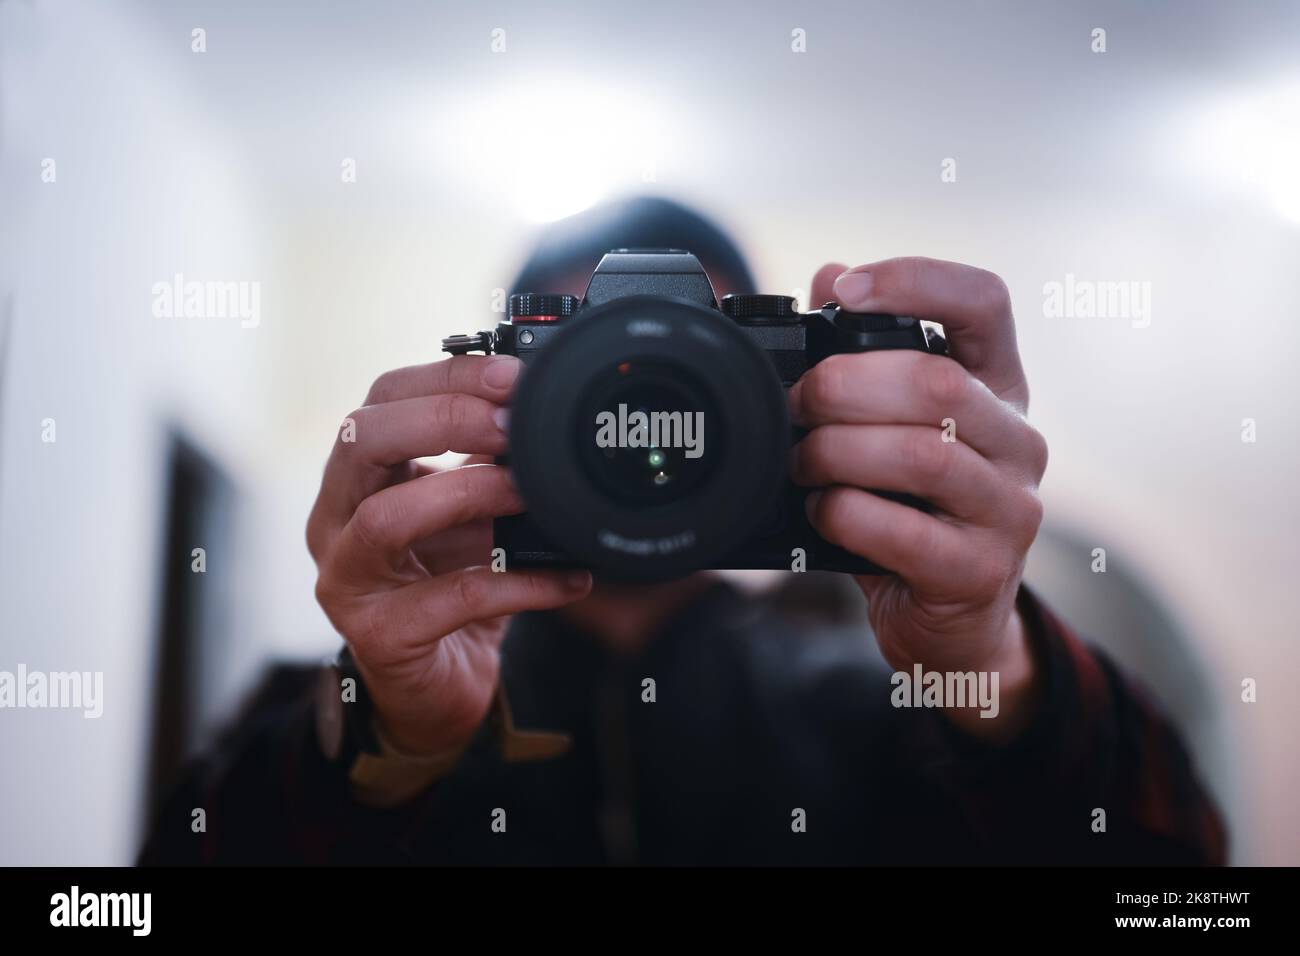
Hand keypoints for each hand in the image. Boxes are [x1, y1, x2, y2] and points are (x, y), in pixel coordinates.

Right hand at [307, 355, 592, 756]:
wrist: (437, 688)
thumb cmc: (451, 590)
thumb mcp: (470, 516)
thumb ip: (487, 465)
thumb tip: (542, 413)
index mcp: (357, 478)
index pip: (382, 400)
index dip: (445, 378)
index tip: (512, 378)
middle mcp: (335, 520)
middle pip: (362, 440)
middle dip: (443, 418)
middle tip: (511, 427)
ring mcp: (347, 580)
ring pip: (385, 518)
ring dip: (467, 493)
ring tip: (528, 493)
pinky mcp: (378, 636)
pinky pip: (449, 600)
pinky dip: (517, 583)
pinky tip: (567, 579)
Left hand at [789, 258, 1047, 739]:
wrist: (950, 621)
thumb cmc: (912, 510)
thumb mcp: (891, 427)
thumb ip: (864, 354)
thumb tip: (828, 272)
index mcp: (997, 387)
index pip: (985, 302)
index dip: (916, 280)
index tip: (843, 292)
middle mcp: (1018, 439)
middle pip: (936, 381)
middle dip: (844, 386)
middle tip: (795, 406)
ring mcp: (1010, 508)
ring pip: (923, 454)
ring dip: (838, 453)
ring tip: (800, 463)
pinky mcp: (983, 570)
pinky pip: (905, 532)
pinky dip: (846, 515)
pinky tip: (823, 512)